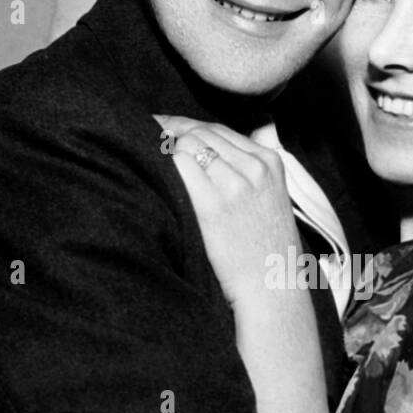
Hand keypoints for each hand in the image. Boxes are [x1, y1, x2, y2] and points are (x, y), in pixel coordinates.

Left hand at [155, 115, 298, 307]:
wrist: (271, 288)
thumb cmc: (265, 248)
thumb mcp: (274, 198)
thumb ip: (255, 166)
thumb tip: (255, 130)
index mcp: (268, 162)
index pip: (217, 130)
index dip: (182, 125)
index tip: (160, 128)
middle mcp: (253, 167)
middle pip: (199, 132)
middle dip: (166, 131)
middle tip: (139, 135)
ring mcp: (235, 184)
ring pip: (187, 143)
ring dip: (160, 146)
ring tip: (138, 152)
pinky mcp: (214, 204)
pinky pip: (179, 165)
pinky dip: (161, 162)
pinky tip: (147, 169)